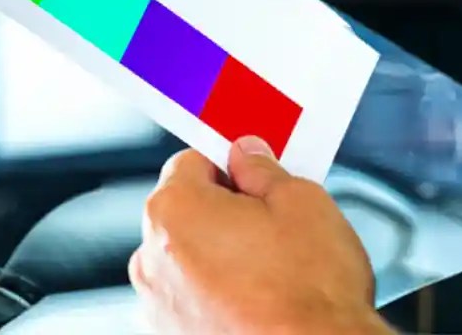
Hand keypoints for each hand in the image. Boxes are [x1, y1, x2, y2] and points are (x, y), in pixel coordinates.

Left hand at [130, 137, 391, 334]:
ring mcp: (159, 304)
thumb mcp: (302, 203)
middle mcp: (152, 258)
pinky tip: (258, 299)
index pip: (191, 161)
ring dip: (220, 255)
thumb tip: (249, 158)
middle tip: (272, 223)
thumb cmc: (309, 296)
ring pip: (189, 258)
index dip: (230, 163)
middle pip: (186, 211)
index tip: (253, 173)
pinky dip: (216, 294)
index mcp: (174, 211)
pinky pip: (192, 297)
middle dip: (224, 211)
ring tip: (271, 268)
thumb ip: (264, 170)